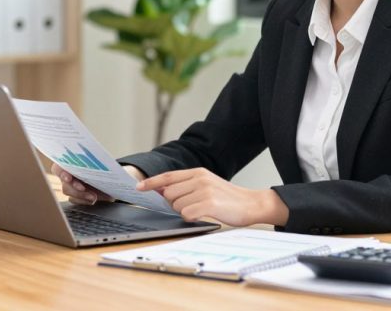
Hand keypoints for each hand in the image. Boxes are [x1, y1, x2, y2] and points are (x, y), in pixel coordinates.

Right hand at [52, 163, 145, 204]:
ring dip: (80, 195)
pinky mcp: (77, 197)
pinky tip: (92, 199)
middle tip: (83, 188)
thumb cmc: (108, 172)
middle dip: (73, 187)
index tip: (69, 177)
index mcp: (73, 163)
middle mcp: (70, 175)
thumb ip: (106, 166)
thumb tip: (116, 166)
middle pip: (64, 183)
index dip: (61, 172)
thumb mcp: (108, 167)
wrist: (114, 183)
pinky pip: (75, 201)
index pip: (60, 166)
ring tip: (93, 196)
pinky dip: (83, 201)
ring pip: (68, 193)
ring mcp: (72, 186)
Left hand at [138, 167, 288, 226]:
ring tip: (201, 210)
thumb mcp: (206, 185)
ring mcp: (204, 190)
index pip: (167, 176)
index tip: (138, 187)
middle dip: (174, 204)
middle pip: (169, 194)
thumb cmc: (227, 198)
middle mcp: (199, 178)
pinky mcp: (209, 203)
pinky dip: (192, 218)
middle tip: (191, 206)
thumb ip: (186, 186)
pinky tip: (203, 215)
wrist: (252, 204)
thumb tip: (162, 190)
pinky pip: (187, 214)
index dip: (151, 182)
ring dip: (185, 211)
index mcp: (198, 172)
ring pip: (177, 205)